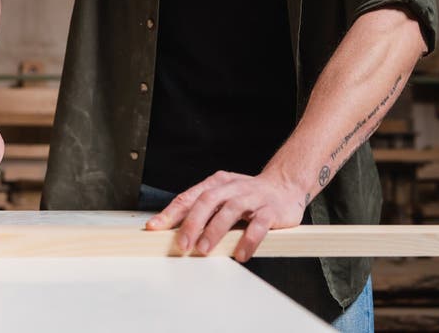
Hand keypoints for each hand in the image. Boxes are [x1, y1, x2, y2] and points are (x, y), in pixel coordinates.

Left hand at [145, 170, 305, 262]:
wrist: (284, 185)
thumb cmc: (248, 196)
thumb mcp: (223, 197)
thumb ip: (204, 212)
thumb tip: (176, 234)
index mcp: (217, 183)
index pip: (189, 197)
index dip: (170, 213)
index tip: (154, 228)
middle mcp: (232, 187)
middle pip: (208, 200)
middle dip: (192, 223)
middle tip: (182, 244)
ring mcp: (252, 197)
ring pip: (230, 210)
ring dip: (215, 230)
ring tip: (203, 249)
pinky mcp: (270, 210)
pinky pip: (258, 224)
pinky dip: (248, 240)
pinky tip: (240, 254)